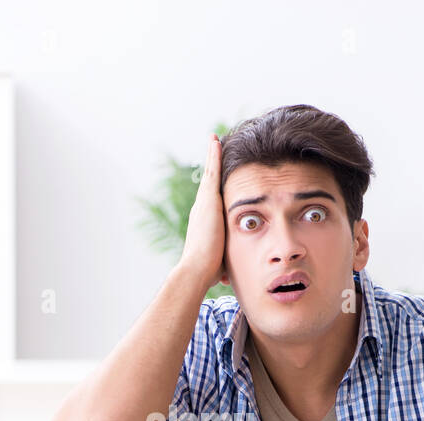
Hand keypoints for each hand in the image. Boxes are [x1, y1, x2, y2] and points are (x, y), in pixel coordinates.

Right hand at [178, 134, 227, 290]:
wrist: (197, 269)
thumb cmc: (208, 272)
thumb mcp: (219, 262)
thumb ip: (224, 263)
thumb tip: (227, 277)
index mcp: (204, 223)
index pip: (210, 200)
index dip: (213, 188)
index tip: (215, 177)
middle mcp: (200, 209)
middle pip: (208, 183)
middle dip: (212, 166)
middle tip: (215, 148)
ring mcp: (203, 203)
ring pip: (210, 174)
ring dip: (213, 156)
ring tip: (216, 139)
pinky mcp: (208, 199)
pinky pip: (212, 171)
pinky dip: (214, 156)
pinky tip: (216, 140)